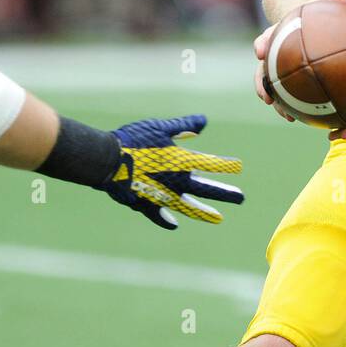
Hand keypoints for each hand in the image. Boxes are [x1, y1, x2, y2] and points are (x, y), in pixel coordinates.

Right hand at [101, 115, 243, 229]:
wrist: (105, 159)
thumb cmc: (133, 139)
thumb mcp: (160, 127)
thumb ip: (183, 126)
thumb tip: (204, 122)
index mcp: (181, 161)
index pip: (210, 163)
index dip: (226, 165)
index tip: (238, 166)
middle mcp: (176, 181)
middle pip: (206, 189)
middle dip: (225, 193)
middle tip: (241, 198)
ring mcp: (162, 196)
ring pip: (188, 207)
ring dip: (204, 212)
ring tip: (219, 218)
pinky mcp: (145, 204)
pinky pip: (159, 215)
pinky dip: (166, 220)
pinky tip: (174, 224)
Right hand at [253, 0, 345, 123]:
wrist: (304, 21)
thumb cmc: (312, 13)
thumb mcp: (317, 4)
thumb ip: (326, 1)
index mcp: (276, 35)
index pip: (265, 39)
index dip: (261, 45)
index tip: (260, 52)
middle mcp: (273, 54)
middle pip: (262, 70)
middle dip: (262, 84)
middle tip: (266, 97)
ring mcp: (278, 68)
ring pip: (272, 87)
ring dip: (277, 102)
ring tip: (286, 115)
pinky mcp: (289, 80)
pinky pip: (288, 95)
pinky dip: (294, 106)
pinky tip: (303, 118)